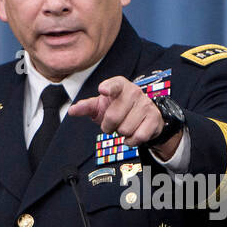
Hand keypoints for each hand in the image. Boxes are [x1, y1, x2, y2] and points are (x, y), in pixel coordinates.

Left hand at [68, 76, 182, 158]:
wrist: (143, 117)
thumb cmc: (118, 108)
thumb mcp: (101, 106)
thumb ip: (86, 107)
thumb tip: (72, 110)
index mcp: (120, 85)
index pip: (114, 85)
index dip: (108, 88)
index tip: (102, 91)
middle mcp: (134, 92)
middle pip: (113, 117)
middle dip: (109, 126)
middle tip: (113, 124)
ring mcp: (146, 104)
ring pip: (125, 129)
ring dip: (122, 133)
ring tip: (125, 126)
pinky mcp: (154, 118)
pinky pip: (138, 137)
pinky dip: (132, 141)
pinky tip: (132, 134)